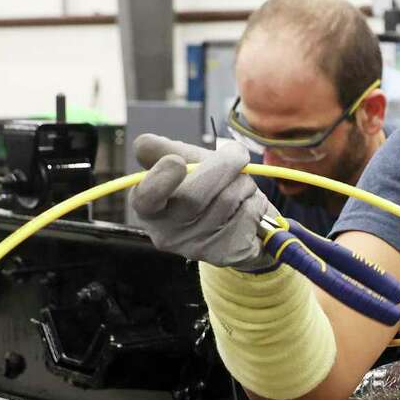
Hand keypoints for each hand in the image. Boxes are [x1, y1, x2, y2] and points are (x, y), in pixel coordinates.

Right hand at [130, 134, 273, 268]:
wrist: (242, 227)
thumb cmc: (209, 188)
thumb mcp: (187, 162)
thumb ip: (166, 149)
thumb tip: (144, 144)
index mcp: (148, 206)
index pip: (145, 198)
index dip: (159, 182)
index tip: (177, 162)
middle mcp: (166, 232)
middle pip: (195, 195)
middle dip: (225, 164)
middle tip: (237, 155)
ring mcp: (196, 248)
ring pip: (228, 199)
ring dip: (244, 184)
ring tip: (239, 190)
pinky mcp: (226, 255)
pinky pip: (248, 214)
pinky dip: (255, 203)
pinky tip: (247, 211)